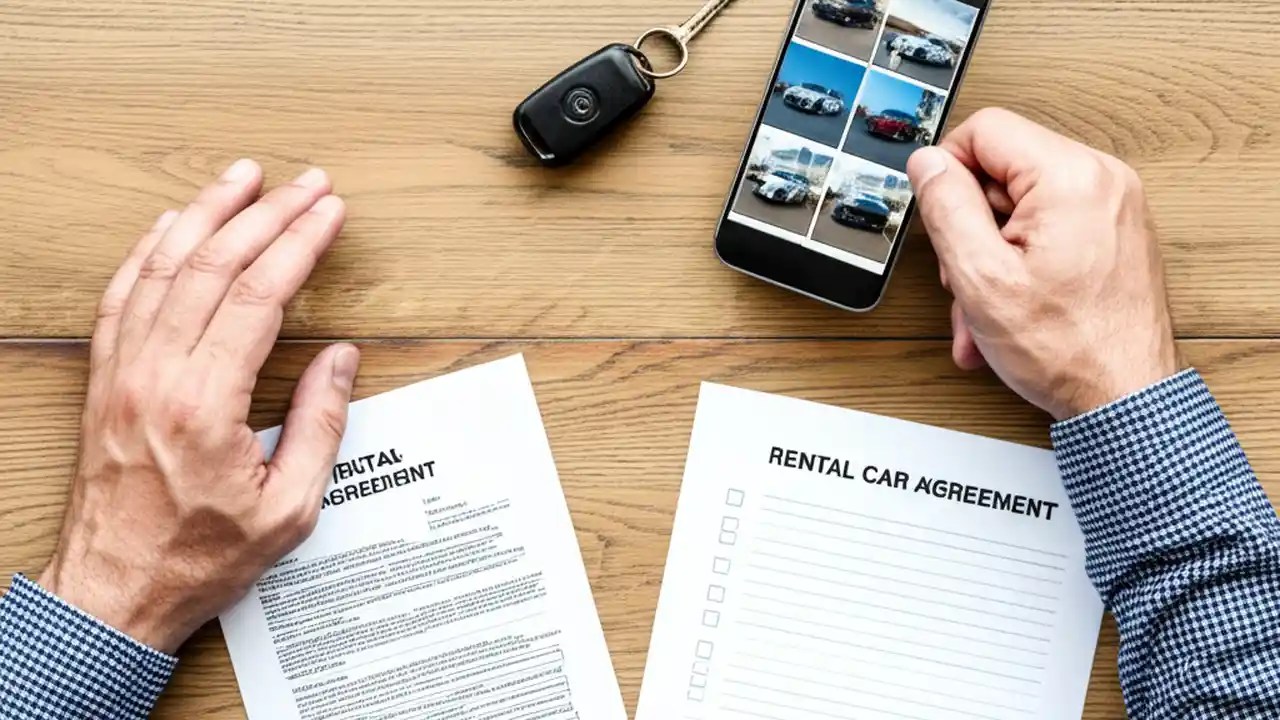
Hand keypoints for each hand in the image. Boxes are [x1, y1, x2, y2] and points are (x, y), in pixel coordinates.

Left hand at [39, 160, 359, 652]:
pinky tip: (172, 225)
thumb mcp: (287, 509)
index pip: (259, 296)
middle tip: (306, 184)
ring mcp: (122, 373)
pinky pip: (122, 296)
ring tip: (242, 178)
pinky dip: (149, 251)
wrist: (113, 592)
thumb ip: (318, 424)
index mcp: (204, 405)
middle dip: (267, 215)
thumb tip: (339, 358)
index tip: (330, 212)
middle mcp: (155, 376)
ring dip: (205, 214)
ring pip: (163, 268)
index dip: (299, 244)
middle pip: (214, 267)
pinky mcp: (104, 380)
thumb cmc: (198, 558)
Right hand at [906, 109, 1178, 419]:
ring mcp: (1114, 206)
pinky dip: (1020, 263)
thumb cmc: (1068, 350)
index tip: (937, 214)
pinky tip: (1009, 307)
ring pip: (1020, 206)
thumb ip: (947, 207)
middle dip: (969, 227)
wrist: (1126, 399)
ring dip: (990, 256)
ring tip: (985, 308)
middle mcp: (1102, 180)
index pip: (985, 129)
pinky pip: (1049, 228)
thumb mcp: (980, 276)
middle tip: (964, 277)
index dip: (946, 169)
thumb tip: (927, 163)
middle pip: (1002, 170)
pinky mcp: (1115, 232)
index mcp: (1071, 178)